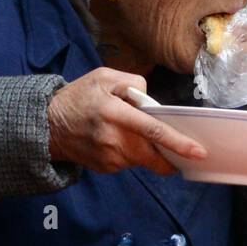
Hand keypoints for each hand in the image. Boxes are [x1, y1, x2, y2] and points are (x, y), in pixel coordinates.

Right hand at [47, 67, 207, 176]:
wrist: (48, 125)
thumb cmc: (79, 96)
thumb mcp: (103, 76)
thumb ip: (132, 83)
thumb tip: (152, 101)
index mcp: (114, 112)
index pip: (152, 130)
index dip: (178, 143)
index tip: (198, 152)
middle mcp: (113, 139)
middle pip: (152, 154)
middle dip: (170, 155)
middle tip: (178, 150)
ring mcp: (108, 158)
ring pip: (142, 158)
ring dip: (146, 149)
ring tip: (129, 132)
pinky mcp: (106, 169)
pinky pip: (129, 162)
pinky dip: (130, 153)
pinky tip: (116, 141)